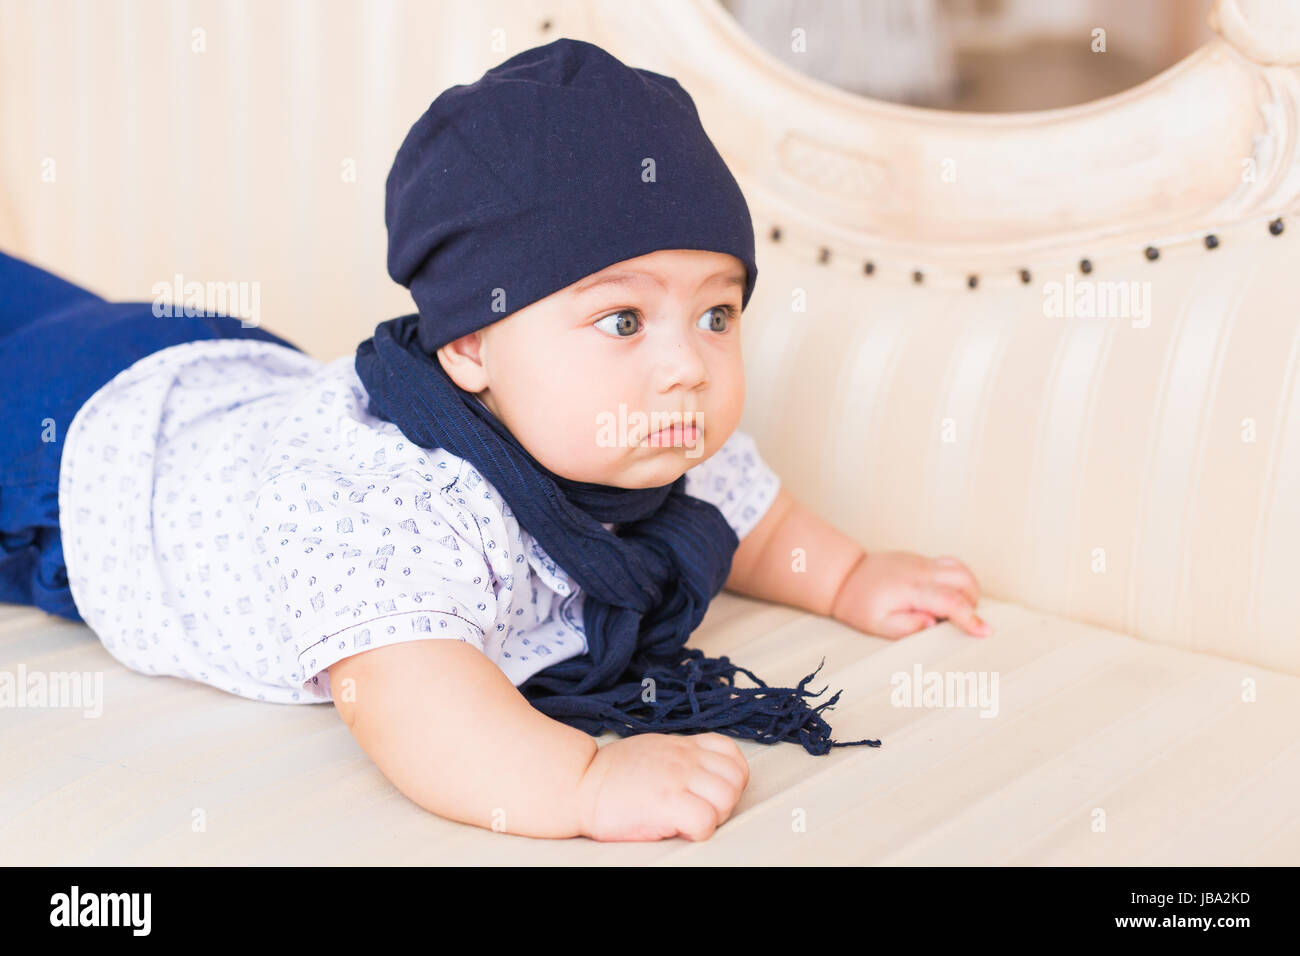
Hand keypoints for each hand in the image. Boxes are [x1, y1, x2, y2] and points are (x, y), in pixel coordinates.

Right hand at [575, 732, 749, 841]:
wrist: (579, 782)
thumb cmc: (612, 773)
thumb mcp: (654, 749)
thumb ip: (681, 757)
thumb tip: (703, 775)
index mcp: (683, 746)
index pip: (730, 752)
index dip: (730, 776)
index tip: (711, 791)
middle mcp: (685, 758)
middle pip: (736, 777)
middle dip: (726, 800)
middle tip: (700, 810)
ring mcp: (677, 778)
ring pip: (727, 797)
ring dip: (715, 815)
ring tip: (690, 819)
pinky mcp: (667, 802)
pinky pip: (706, 820)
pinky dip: (698, 830)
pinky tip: (679, 828)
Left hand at [830, 551, 989, 639]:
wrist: (845, 576)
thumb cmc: (859, 604)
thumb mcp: (877, 625)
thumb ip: (907, 627)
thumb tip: (934, 623)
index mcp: (910, 589)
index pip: (950, 601)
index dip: (970, 618)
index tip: (985, 632)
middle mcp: (920, 571)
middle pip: (964, 579)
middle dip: (973, 601)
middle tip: (961, 620)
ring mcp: (922, 562)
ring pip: (961, 568)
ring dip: (969, 589)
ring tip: (954, 609)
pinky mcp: (922, 560)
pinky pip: (951, 565)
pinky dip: (960, 580)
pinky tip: (947, 596)